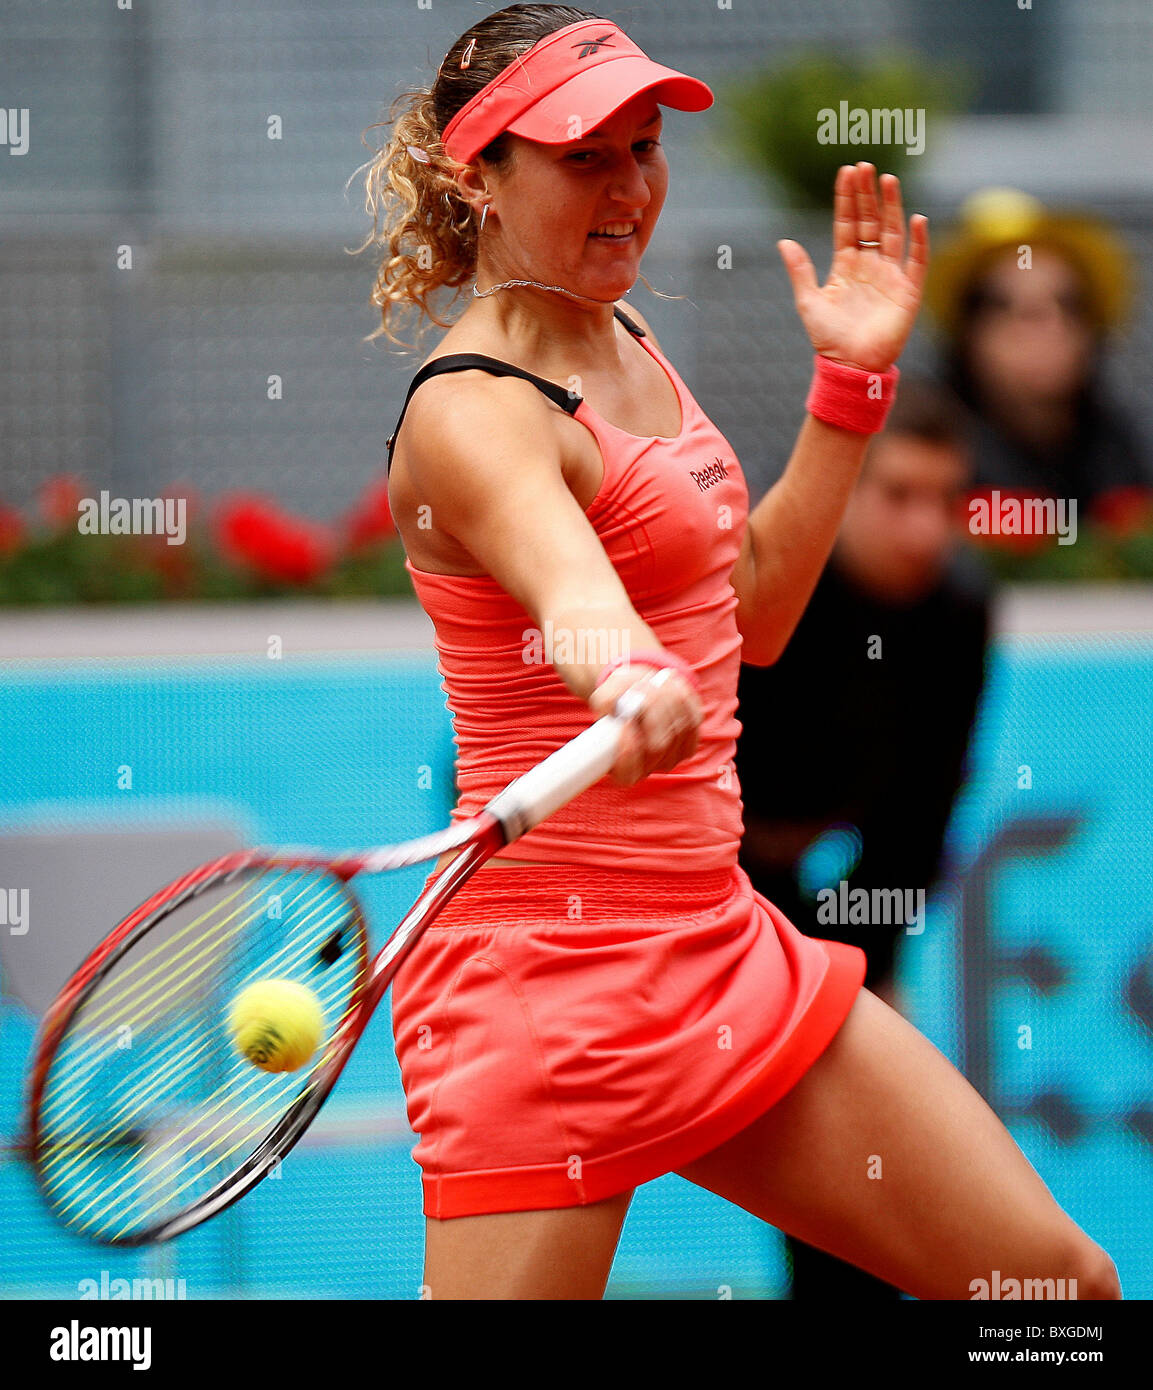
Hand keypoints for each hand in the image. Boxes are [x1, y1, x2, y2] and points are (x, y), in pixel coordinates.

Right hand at [587, 665, 701, 784]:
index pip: (627, 773)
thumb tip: (614, 707)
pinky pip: (693, 719)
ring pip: (678, 727)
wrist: (638, 692)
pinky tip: (668, 687)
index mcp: (621, 768)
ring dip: (665, 698)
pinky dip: (682, 699)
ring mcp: (673, 757)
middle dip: (650, 709)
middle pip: (658, 745)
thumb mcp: (605, 696)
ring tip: (651, 683)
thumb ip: (606, 702)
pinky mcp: (691, 741)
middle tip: (639, 687)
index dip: (628, 750)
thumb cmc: (619, 698)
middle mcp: (649, 767)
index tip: (624, 722)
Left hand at [777, 162, 928, 373]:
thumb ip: (800, 271)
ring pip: (893, 233)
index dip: (847, 199)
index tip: (847, 172)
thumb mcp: (809, 302)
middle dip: (868, 195)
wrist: (851, 367)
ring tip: (888, 180)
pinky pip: (916, 261)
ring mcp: (890, 275)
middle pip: (870, 221)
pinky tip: (916, 219)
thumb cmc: (828, 339)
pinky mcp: (908, 291)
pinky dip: (918, 241)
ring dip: (891, 207)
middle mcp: (869, 265)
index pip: (847, 223)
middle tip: (866, 166)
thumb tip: (783, 242)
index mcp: (845, 264)